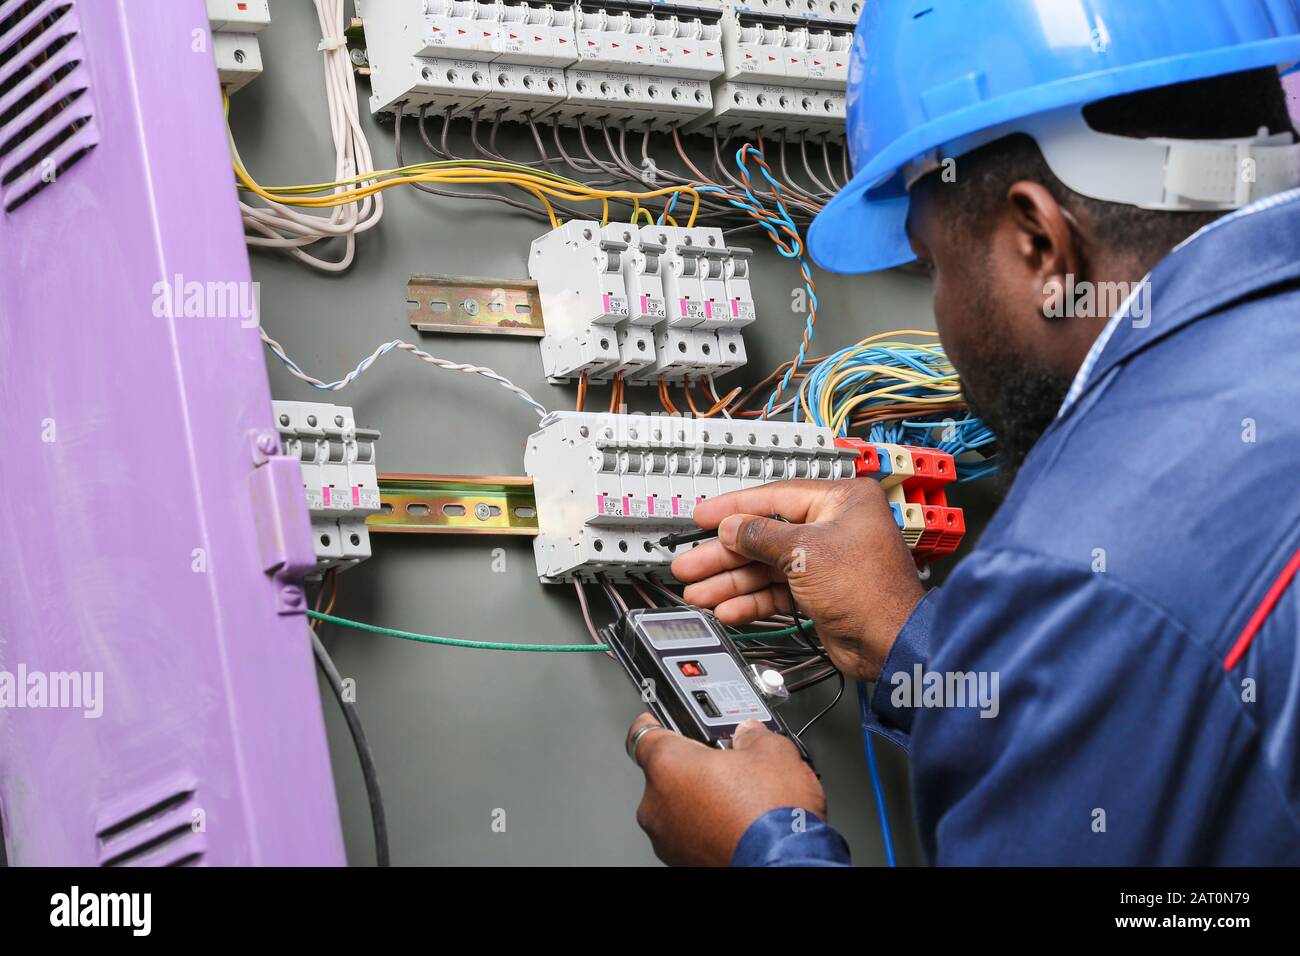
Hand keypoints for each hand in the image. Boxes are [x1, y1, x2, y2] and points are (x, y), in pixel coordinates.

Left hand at [626, 712, 825, 865]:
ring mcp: (667, 838)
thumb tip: (750, 734)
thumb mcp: (774, 752)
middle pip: (666, 773)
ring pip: (677, 807)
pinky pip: (688, 834)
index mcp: (668, 765)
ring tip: (737, 800)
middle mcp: (657, 803)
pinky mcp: (681, 862)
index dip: (656, 723)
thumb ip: (753, 734)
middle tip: (725, 767)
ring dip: (699, 801)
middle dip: (693, 768)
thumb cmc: (770, 816)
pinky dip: (705, 828)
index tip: (660, 721)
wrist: (784, 863)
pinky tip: (734, 824)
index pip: (643, 733)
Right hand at [671, 479, 923, 679]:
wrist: (892, 644)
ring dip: (731, 581)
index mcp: (841, 501)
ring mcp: (825, 561)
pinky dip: (751, 600)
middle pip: (764, 535)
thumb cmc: (871, 591)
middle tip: (691, 562)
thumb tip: (732, 527)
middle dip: (724, 554)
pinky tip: (726, 608)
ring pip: (766, 567)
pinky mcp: (819, 593)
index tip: (703, 516)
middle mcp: (833, 527)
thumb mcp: (805, 553)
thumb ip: (761, 536)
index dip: (734, 508)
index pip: (775, 496)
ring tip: (698, 591)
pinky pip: (776, 591)